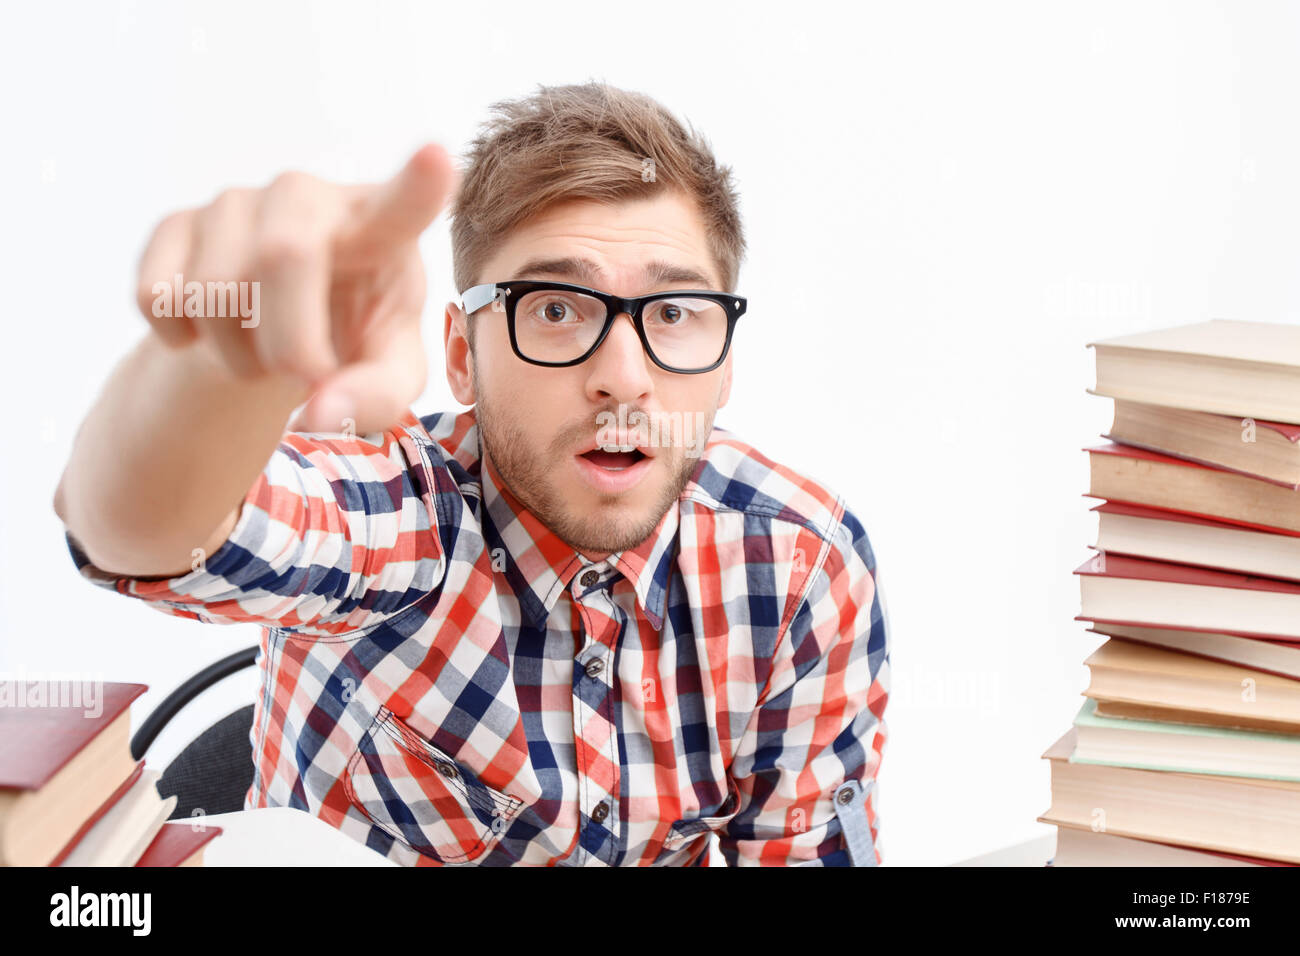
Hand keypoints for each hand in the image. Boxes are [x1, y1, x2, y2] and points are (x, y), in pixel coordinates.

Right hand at [135, 144, 457, 433]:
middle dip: (286, 341)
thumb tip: (319, 415)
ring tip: (265, 355)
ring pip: (214, 286)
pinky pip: (160, 295)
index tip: (437, 157)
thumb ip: (375, 398)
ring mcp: (239, 202)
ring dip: (239, 356)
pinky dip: (184, 341)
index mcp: (381, 230)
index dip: (418, 184)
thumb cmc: (352, 341)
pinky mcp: (178, 223)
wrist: (276, 331)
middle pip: (281, 255)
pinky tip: (214, 332)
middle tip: (303, 377)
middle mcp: (309, 197)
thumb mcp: (385, 377)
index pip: (403, 204)